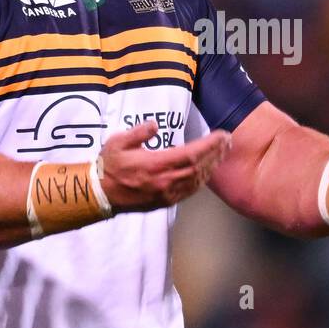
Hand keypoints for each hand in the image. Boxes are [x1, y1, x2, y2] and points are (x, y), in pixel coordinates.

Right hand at [99, 120, 231, 212]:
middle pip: (199, 167)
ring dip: (212, 166)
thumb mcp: (118, 142)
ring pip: (197, 180)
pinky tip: (207, 171)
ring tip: (222, 154)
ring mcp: (166, 194)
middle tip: (228, 142)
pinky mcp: (166, 202)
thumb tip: (155, 125)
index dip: (210, 144)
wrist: (100, 194)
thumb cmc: (109, 166)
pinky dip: (202, 180)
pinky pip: (190, 191)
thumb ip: (138, 132)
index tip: (222, 135)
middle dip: (216, 153)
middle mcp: (165, 181)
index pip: (191, 153)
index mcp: (155, 164)